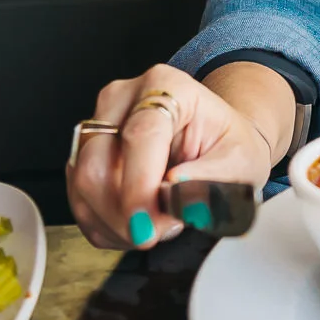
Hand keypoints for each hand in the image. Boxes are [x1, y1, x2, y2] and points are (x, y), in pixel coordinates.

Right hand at [67, 63, 278, 250]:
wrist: (216, 141)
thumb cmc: (228, 145)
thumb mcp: (241, 161)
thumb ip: (211, 178)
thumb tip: (173, 191)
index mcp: (168, 86)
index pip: (141, 135)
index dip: (140, 186)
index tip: (148, 226)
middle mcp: (123, 98)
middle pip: (97, 163)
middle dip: (122, 214)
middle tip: (158, 233)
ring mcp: (99, 124)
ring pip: (82, 185)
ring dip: (113, 223)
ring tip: (154, 228)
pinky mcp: (84, 153)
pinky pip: (78, 199)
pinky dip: (103, 225)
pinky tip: (134, 226)